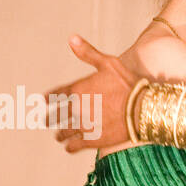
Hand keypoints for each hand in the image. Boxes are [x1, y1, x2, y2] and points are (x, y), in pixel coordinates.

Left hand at [52, 35, 139, 151]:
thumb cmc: (128, 84)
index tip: (43, 102)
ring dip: (60, 134)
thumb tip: (71, 38)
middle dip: (50, 118)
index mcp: (76, 89)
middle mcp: (75, 108)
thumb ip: (88, 53)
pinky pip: (74, 145)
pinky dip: (70, 147)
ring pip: (63, 131)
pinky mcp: (91, 140)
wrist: (142, 108)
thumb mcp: (109, 64)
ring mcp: (82, 125)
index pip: (56, 94)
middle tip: (45, 121)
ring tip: (58, 137)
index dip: (48, 98)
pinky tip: (69, 147)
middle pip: (56, 115)